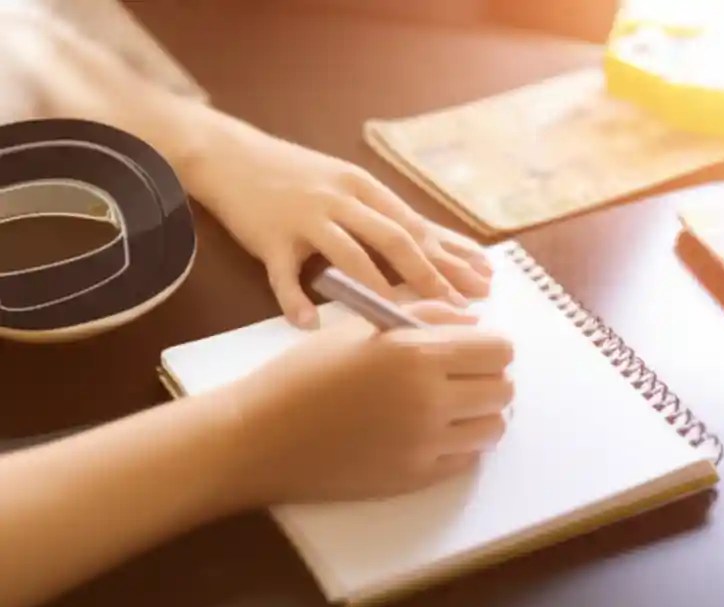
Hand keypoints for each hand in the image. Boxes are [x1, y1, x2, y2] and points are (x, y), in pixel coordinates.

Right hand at [182, 117, 492, 327]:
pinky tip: (311, 324)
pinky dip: (296, 300)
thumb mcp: (347, 186)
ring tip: (405, 318)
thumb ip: (384, 217)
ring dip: (380, 288)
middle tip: (461, 304)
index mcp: (364, 188)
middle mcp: (340, 199)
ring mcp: (305, 216)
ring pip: (348, 254)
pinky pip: (284, 274)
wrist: (229, 155)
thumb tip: (437, 247)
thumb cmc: (296, 176)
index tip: (483, 277)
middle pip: (394, 237)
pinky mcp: (269, 237)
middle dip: (431, 273)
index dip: (452, 252)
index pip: (417, 224)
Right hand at [222, 300, 513, 506]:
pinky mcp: (416, 477)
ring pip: (494, 427)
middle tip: (458, 379)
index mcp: (416, 353)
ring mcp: (425, 443)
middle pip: (503, 389)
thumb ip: (426, 316)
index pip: (499, 350)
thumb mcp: (361, 327)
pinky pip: (468, 459)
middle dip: (487, 380)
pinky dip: (460, 445)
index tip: (470, 350)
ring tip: (447, 407)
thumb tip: (476, 321)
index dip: (488, 347)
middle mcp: (429, 399)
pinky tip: (428, 433)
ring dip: (479, 415)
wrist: (260, 436)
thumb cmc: (305, 373)